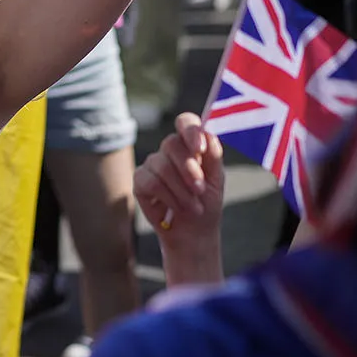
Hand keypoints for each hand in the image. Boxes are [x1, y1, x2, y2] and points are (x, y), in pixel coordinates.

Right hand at [137, 114, 224, 240]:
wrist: (194, 233)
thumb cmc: (207, 203)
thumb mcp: (216, 180)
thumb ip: (213, 156)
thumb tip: (208, 133)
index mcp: (191, 144)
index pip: (185, 123)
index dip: (190, 131)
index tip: (200, 149)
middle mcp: (170, 151)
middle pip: (171, 143)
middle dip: (188, 168)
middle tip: (199, 189)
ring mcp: (153, 164)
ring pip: (162, 166)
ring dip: (181, 190)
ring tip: (192, 206)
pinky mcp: (140, 181)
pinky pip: (150, 182)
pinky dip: (167, 197)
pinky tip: (174, 208)